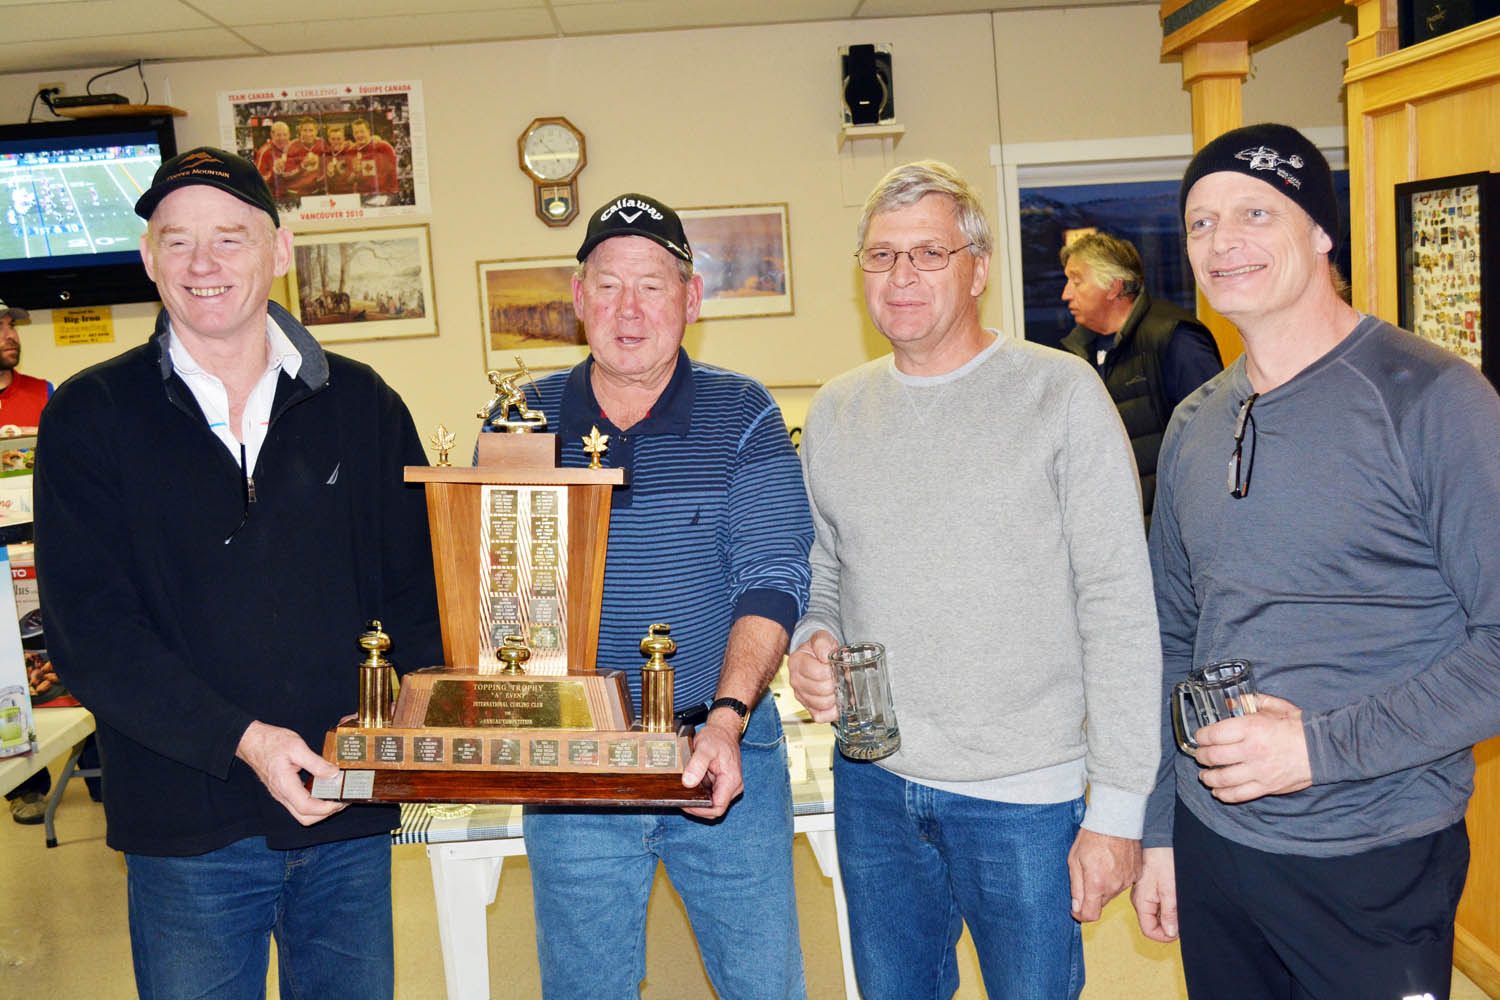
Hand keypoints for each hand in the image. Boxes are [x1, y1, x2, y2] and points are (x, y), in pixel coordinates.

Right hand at [236, 720, 345, 824]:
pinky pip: (298, 804)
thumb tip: (334, 774)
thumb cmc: (271, 742)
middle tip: (341, 800)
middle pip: (305, 817)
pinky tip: (324, 790)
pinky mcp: (283, 790)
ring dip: (320, 810)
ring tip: (335, 796)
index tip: (341, 800)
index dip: (326, 808)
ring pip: (301, 813)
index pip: (307, 807)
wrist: (251, 741)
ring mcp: (281, 794)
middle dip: (326, 813)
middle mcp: (282, 794)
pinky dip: (313, 803)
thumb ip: (316, 762)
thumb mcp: (296, 746)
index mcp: (285, 784)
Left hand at [679, 712, 744, 818]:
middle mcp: (732, 787)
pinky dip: (699, 795)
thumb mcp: (705, 747)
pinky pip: (710, 796)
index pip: (718, 808)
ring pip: (711, 804)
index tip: (685, 804)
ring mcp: (728, 787)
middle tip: (679, 798)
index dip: (700, 811)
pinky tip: (688, 787)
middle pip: (714, 809)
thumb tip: (688, 782)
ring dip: (697, 801)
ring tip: (682, 793)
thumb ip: (697, 764)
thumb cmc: (716, 738)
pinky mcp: (721, 784)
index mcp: (731, 781)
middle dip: (696, 807)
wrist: (723, 731)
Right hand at [787, 630, 838, 723]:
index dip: (832, 671)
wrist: (817, 657)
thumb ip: (822, 643)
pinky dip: (832, 712)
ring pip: (822, 704)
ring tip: (841, 688)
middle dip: (837, 684)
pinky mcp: (807, 707)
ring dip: (836, 697)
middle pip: (821, 690)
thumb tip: (826, 657)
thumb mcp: (821, 638)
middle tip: (843, 678)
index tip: (839, 667)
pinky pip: (820, 716)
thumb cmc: (819, 649)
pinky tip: (837, 702)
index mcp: (796, 662)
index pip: (818, 672)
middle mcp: (795, 680)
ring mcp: (800, 695)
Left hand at [1067, 828, 1140, 921]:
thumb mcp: (1074, 861)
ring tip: (1099, 866)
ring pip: (1112, 894)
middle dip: (1091, 896)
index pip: (1090, 914)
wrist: (1115, 821)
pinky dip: (1116, 879)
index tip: (1076, 910)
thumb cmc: (1092, 837)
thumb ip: (1076, 887)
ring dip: (1104, 887)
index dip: (1081, 916)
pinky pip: (1123, 885)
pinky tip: (1111, 864)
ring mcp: (1127, 881)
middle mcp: (1114, 886)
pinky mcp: (1135, 875)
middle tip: (1086, 877)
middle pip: (1100, 904)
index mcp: (1097, 884)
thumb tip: (1076, 908)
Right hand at [1130, 847, 1177, 941]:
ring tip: (1180, 906)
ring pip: (1156, 915)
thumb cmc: (1162, 861)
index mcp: (1141, 903)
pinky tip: (1176, 899)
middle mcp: (1140, 901)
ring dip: (1169, 916)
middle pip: (1152, 924)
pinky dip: (1168, 907)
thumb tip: (1171, 933)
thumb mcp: (1169, 890)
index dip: (1164, 936)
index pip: (1149, 930)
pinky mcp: (1150, 889)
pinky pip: (1158, 905)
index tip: (1178, 932)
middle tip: (1182, 919)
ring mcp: (1145, 895)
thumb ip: (1169, 913)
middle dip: (1168, 925)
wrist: (1159, 841)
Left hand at [1193, 694, 1311, 802]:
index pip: (1214, 734)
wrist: (1322, 749)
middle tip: (1200, 755)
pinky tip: (1218, 790)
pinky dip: (1224, 794)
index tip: (1200, 737)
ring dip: (1208, 777)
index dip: (1202, 736)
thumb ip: (1250, 702)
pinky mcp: (1266, 787)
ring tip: (1204, 774)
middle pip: (1213, 756)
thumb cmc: (1297, 726)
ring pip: (1222, 778)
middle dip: (1201, 756)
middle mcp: (1252, 750)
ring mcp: (1258, 771)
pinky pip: (1239, 795)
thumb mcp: (1274, 706)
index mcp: (1251, 728)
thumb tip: (1230, 703)